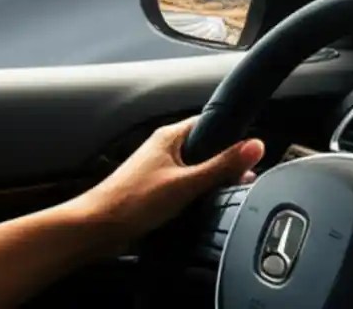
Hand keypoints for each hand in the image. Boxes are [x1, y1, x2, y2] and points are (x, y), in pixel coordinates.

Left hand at [58, 116, 264, 257]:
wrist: (97, 228)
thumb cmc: (132, 202)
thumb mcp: (186, 183)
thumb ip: (222, 165)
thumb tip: (255, 146)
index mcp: (170, 137)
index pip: (210, 124)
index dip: (232, 136)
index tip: (250, 152)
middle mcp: (164, 149)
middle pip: (206, 148)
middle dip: (224, 163)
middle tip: (240, 179)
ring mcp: (159, 170)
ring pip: (195, 169)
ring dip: (209, 181)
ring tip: (222, 195)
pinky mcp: (155, 190)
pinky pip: (184, 186)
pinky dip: (196, 194)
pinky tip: (201, 208)